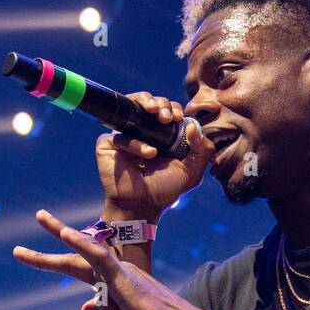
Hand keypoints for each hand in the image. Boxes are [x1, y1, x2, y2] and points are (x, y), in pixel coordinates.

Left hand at [13, 210, 205, 309]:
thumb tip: (84, 308)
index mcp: (113, 282)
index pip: (80, 266)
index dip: (53, 261)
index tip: (29, 255)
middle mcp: (116, 271)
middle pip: (79, 251)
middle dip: (57, 231)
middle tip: (38, 214)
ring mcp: (120, 273)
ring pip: (87, 248)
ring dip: (62, 232)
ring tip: (40, 216)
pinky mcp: (124, 280)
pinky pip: (100, 258)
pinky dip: (83, 245)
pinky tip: (66, 234)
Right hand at [97, 92, 213, 220]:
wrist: (142, 207)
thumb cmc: (164, 191)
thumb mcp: (191, 172)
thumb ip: (202, 150)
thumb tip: (193, 125)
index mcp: (162, 136)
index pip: (167, 111)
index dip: (173, 108)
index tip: (179, 117)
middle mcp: (142, 132)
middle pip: (149, 104)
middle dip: (161, 103)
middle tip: (167, 116)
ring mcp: (124, 137)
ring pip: (131, 108)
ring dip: (145, 102)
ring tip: (156, 113)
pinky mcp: (108, 144)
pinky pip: (121, 135)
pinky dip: (136, 143)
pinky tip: (148, 154)